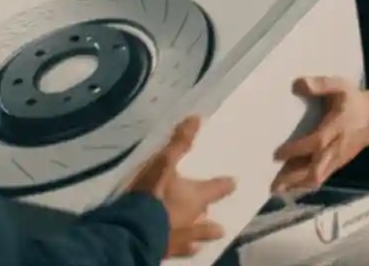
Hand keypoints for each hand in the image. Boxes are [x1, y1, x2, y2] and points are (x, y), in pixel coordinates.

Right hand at [127, 116, 236, 257]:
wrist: (134, 229)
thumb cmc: (153, 193)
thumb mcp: (164, 163)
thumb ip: (179, 143)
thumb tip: (197, 118)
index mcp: (195, 196)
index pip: (215, 188)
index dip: (224, 185)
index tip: (234, 183)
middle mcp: (193, 218)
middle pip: (205, 214)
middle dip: (210, 214)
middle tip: (221, 220)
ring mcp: (181, 236)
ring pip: (197, 234)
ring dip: (204, 233)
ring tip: (217, 232)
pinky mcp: (166, 249)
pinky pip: (181, 249)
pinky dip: (187, 248)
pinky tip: (192, 250)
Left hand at [270, 77, 368, 194]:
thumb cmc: (354, 99)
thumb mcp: (339, 86)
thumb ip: (320, 85)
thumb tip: (297, 85)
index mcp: (336, 127)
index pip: (316, 142)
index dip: (297, 150)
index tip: (277, 155)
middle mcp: (337, 147)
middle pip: (316, 169)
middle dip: (295, 178)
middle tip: (273, 185)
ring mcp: (339, 158)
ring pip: (319, 177)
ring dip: (298, 185)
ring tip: (278, 190)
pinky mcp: (340, 163)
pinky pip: (323, 177)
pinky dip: (307, 184)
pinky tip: (293, 187)